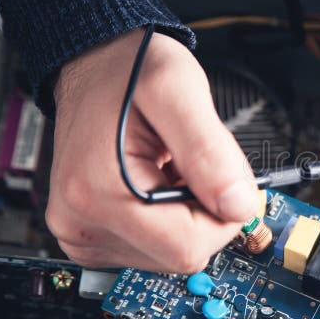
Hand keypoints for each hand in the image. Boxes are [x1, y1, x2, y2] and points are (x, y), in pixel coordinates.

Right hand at [47, 28, 260, 272]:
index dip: (223, 216)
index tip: (222, 176)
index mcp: (98, 192)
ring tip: (171, 167)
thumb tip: (240, 207)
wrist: (96, 62)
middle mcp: (80, 221)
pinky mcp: (89, 233)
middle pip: (180, 256)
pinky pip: (151, 248)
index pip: (189, 248)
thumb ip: (213, 153)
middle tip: (192, 164)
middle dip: (206, 212)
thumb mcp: (181, 91)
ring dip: (188, 214)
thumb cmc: (132, 69)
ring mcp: (81, 231)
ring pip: (169, 254)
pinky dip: (170, 218)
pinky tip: (159, 182)